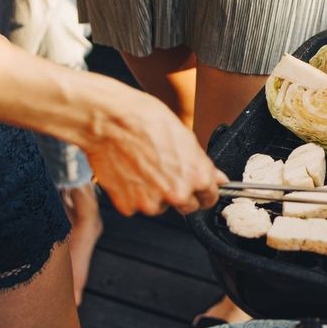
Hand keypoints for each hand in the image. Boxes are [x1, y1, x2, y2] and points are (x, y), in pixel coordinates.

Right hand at [83, 89, 225, 215]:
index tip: (198, 188)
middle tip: (165, 173)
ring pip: (160, 206)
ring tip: (143, 167)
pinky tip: (130, 172)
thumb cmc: (145, 120)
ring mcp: (152, 203)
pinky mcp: (129, 206)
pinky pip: (136, 205)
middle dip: (181, 194)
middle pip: (187, 206)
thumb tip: (217, 178)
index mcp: (197, 176)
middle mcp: (177, 194)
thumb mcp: (185, 136)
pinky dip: (133, 194)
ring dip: (155, 194)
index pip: (210, 198)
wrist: (109, 121)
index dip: (203, 191)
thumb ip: (202, 163)